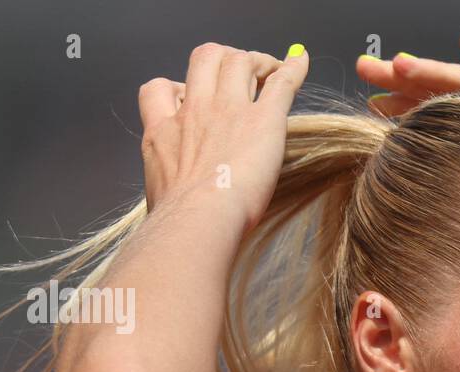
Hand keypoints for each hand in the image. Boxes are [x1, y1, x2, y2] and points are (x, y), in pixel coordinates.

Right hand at [138, 42, 310, 235]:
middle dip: (223, 59)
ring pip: (240, 61)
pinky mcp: (263, 121)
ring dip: (258, 61)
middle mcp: (195, 112)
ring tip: (271, 73)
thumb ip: (168, 184)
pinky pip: (281, 81)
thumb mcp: (158, 197)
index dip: (176, 87)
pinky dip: (293, 67)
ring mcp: (228, 111)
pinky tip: (300, 61)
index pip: (159, 89)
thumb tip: (176, 202)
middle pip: (205, 59)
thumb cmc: (179, 224)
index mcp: (164, 133)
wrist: (197, 220)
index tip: (191, 96)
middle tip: (241, 75)